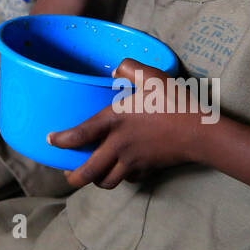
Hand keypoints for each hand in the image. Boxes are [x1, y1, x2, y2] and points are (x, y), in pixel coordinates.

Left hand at [51, 59, 206, 188]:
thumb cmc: (173, 102)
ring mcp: (133, 161)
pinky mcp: (148, 169)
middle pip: (88, 171)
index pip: (79, 135)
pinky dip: (121, 178)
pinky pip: (129, 180)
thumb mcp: (150, 76)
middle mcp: (118, 145)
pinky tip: (121, 171)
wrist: (199, 132)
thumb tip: (115, 70)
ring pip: (108, 181)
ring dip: (97, 181)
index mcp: (113, 121)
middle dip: (74, 177)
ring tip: (91, 176)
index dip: (61, 140)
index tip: (50, 140)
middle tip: (67, 175)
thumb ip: (129, 69)